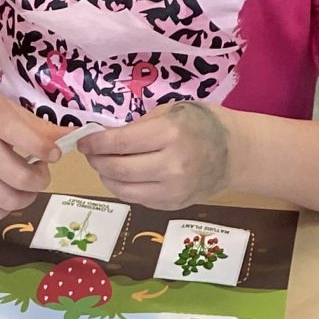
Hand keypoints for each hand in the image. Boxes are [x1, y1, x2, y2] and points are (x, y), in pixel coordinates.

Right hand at [0, 88, 61, 218]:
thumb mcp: (5, 108)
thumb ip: (38, 127)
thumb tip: (72, 137)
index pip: (24, 139)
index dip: (46, 150)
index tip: (54, 154)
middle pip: (19, 179)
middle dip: (40, 179)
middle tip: (40, 171)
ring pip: (8, 200)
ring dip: (27, 196)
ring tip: (26, 184)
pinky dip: (7, 207)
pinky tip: (7, 191)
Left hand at [77, 100, 229, 210]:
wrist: (235, 153)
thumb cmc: (202, 125)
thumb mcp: (171, 112)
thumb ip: (139, 126)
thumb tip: (105, 137)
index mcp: (170, 134)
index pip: (120, 142)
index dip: (95, 143)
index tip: (84, 142)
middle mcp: (171, 165)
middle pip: (118, 169)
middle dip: (97, 162)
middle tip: (91, 154)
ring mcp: (172, 190)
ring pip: (123, 190)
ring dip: (107, 178)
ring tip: (105, 166)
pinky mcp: (172, 206)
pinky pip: (137, 200)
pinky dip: (123, 188)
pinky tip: (124, 177)